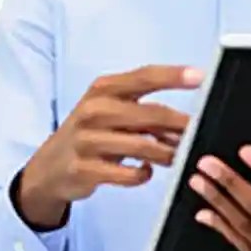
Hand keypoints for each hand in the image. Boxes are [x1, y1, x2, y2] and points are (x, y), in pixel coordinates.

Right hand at [17, 65, 201, 228]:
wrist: (49, 167)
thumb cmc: (89, 134)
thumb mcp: (110, 114)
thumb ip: (146, 115)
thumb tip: (188, 123)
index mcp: (103, 89)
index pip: (144, 76)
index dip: (174, 76)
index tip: (201, 76)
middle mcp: (94, 110)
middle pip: (150, 114)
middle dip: (180, 124)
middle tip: (200, 132)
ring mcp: (87, 139)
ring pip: (143, 146)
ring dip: (167, 153)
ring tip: (177, 158)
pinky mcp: (85, 168)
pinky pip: (128, 173)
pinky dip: (143, 173)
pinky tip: (145, 171)